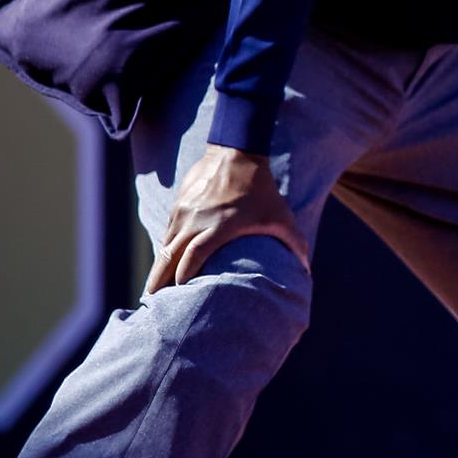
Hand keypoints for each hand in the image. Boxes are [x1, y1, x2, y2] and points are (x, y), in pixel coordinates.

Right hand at [145, 145, 308, 294]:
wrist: (236, 154)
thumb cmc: (263, 190)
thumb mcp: (282, 216)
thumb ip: (295, 243)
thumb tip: (306, 270)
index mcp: (221, 225)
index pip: (194, 254)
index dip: (184, 276)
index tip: (179, 294)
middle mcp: (197, 219)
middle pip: (170, 255)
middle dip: (159, 280)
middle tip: (151, 303)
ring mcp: (184, 212)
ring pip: (165, 246)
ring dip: (157, 269)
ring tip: (151, 293)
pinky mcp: (178, 207)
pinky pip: (167, 234)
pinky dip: (163, 252)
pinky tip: (161, 267)